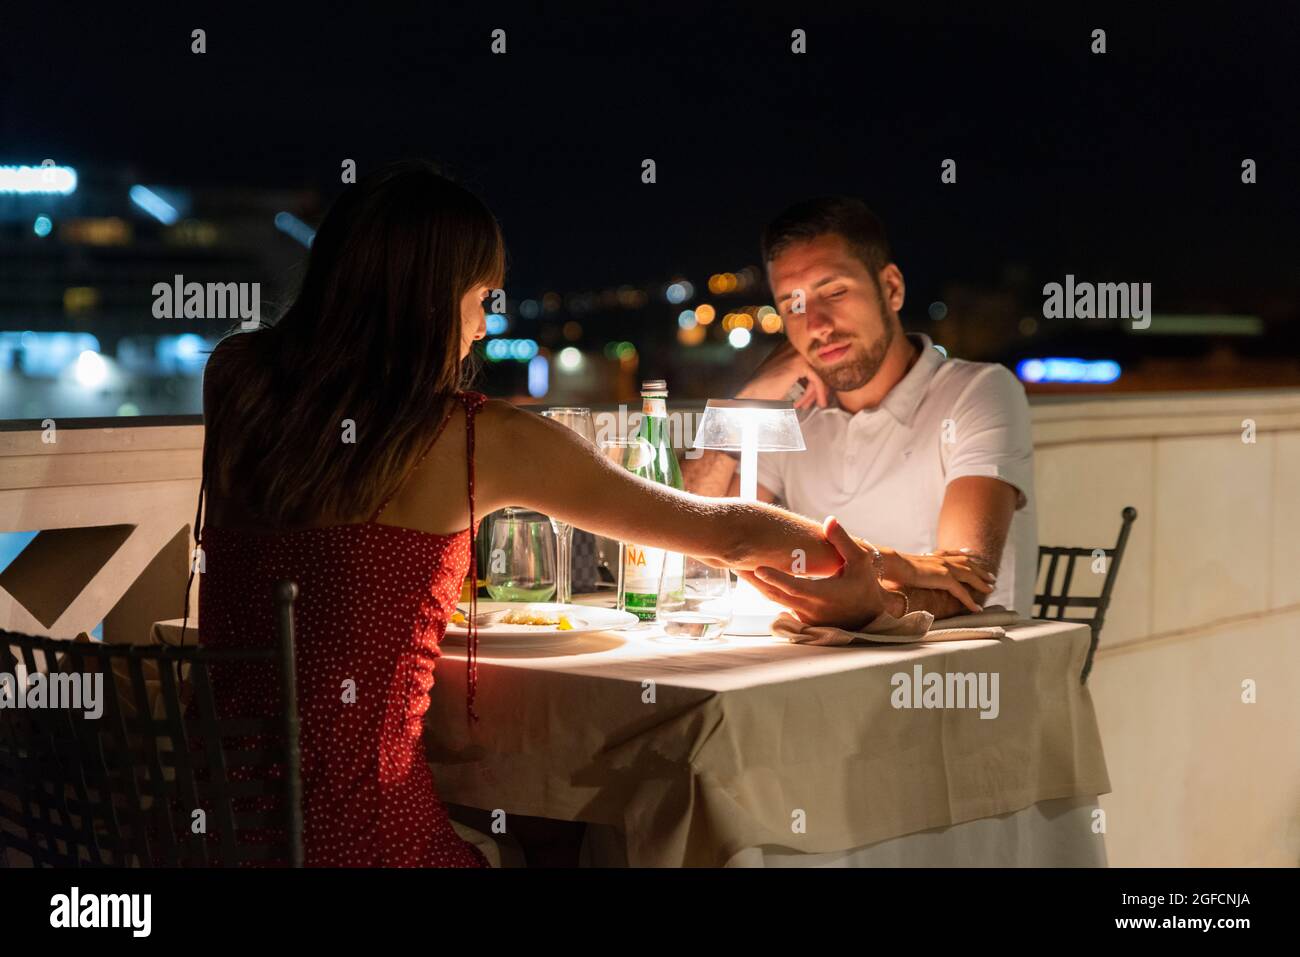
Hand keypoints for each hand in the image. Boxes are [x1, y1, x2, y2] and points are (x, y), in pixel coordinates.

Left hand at [736, 515, 885, 629]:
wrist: (869, 615)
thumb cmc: (864, 585)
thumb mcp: (859, 561)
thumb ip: (842, 541)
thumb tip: (830, 520)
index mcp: (825, 594)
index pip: (795, 587)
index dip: (776, 578)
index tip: (758, 568)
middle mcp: (812, 609)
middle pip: (777, 594)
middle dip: (754, 579)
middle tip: (734, 563)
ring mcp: (805, 617)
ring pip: (776, 600)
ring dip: (757, 585)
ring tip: (738, 568)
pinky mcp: (802, 620)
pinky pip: (781, 604)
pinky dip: (767, 591)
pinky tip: (754, 579)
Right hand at [737, 338, 832, 410]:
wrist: (752, 395)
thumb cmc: (766, 389)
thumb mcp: (786, 376)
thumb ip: (802, 371)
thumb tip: (823, 378)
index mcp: (790, 347)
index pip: (814, 361)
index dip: (818, 379)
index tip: (814, 394)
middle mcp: (793, 346)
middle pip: (819, 366)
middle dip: (819, 386)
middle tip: (817, 401)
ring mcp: (796, 353)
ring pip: (819, 373)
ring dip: (816, 392)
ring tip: (811, 404)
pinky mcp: (798, 363)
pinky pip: (817, 379)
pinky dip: (818, 392)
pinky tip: (814, 402)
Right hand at [878, 547, 995, 613]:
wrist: (892, 563)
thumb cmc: (894, 566)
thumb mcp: (905, 566)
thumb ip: (909, 569)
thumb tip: (901, 575)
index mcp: (933, 556)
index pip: (953, 554)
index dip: (964, 555)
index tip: (971, 554)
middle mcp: (942, 559)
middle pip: (967, 564)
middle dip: (980, 570)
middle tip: (991, 576)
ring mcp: (945, 568)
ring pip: (970, 576)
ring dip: (981, 583)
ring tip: (991, 589)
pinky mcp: (945, 578)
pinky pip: (962, 592)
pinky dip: (970, 601)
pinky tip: (977, 609)